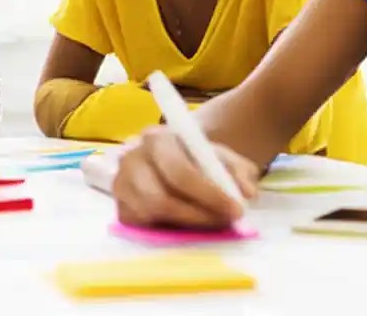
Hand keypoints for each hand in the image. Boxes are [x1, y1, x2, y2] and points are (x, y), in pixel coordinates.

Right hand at [110, 126, 259, 229]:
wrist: (177, 158)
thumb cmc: (199, 159)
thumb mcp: (225, 159)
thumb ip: (239, 172)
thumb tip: (246, 193)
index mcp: (157, 138)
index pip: (179, 172)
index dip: (208, 195)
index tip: (236, 210)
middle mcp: (131, 158)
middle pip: (158, 198)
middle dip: (197, 215)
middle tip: (225, 222)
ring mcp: (121, 183)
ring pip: (148, 214)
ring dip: (184, 223)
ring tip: (209, 222)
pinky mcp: (119, 205)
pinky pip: (140, 224)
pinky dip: (165, 228)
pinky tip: (185, 223)